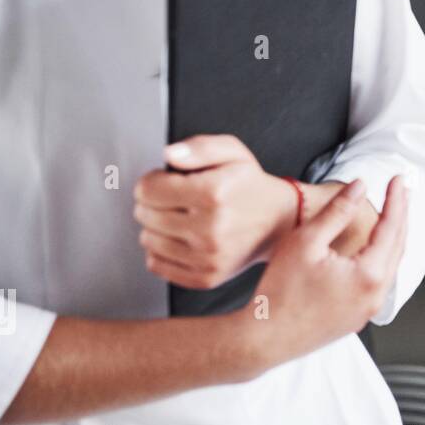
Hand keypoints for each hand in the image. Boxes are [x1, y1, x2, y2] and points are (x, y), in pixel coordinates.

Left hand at [134, 134, 298, 288]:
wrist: (279, 222)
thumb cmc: (251, 186)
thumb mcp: (232, 152)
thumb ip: (199, 147)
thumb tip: (170, 155)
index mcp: (214, 193)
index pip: (148, 190)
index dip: (152, 181)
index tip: (166, 181)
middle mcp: (210, 229)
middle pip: (144, 214)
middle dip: (153, 203)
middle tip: (176, 199)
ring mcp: (208, 257)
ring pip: (147, 240)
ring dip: (157, 227)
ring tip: (180, 218)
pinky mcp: (205, 277)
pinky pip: (157, 265)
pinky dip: (161, 251)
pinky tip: (180, 239)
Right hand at [248, 176, 408, 368]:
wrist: (264, 339)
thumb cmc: (280, 291)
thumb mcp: (306, 241)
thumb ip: (337, 211)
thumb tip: (360, 186)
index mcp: (369, 275)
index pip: (391, 227)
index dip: (396, 199)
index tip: (399, 178)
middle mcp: (376, 295)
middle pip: (398, 246)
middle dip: (401, 215)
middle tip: (402, 191)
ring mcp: (367, 310)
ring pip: (390, 266)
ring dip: (393, 238)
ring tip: (393, 215)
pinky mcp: (356, 317)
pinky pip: (379, 283)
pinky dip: (381, 259)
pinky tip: (375, 250)